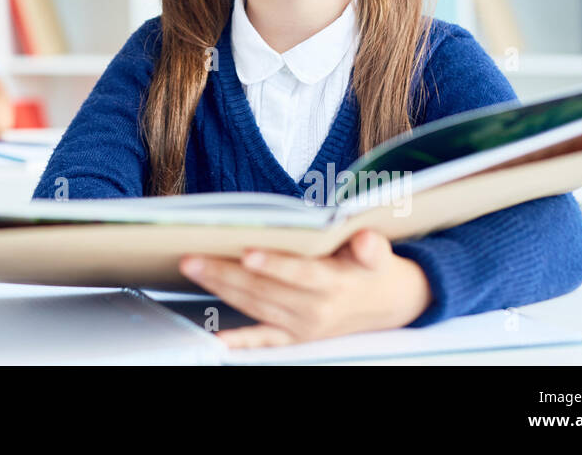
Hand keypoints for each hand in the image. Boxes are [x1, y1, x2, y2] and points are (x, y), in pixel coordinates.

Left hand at [178, 229, 432, 347]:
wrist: (387, 304)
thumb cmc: (371, 269)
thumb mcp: (378, 253)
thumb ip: (371, 246)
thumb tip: (364, 239)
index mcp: (334, 283)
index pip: (300, 273)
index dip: (274, 264)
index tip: (246, 252)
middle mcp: (316, 309)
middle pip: (265, 290)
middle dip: (226, 272)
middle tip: (193, 257)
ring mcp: (303, 327)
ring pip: (255, 307)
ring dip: (221, 289)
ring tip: (193, 268)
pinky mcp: (295, 338)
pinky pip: (264, 340)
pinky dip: (240, 341)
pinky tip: (216, 338)